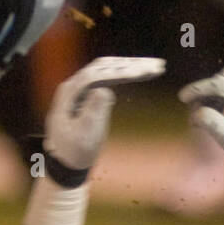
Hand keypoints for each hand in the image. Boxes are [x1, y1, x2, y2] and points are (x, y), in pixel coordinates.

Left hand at [43, 56, 165, 179]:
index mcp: (70, 93)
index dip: (121, 71)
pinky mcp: (90, 91)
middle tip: (157, 65)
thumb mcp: (84, 135)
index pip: (97, 74)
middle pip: (105, 66)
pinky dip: (126, 72)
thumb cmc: (75, 150)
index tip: (143, 71)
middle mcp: (75, 84)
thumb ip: (93, 112)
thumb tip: (104, 90)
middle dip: (132, 64)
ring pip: (108, 68)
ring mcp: (82, 87)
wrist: (66, 159)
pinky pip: (109, 76)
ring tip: (156, 66)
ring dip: (131, 65)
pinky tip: (143, 72)